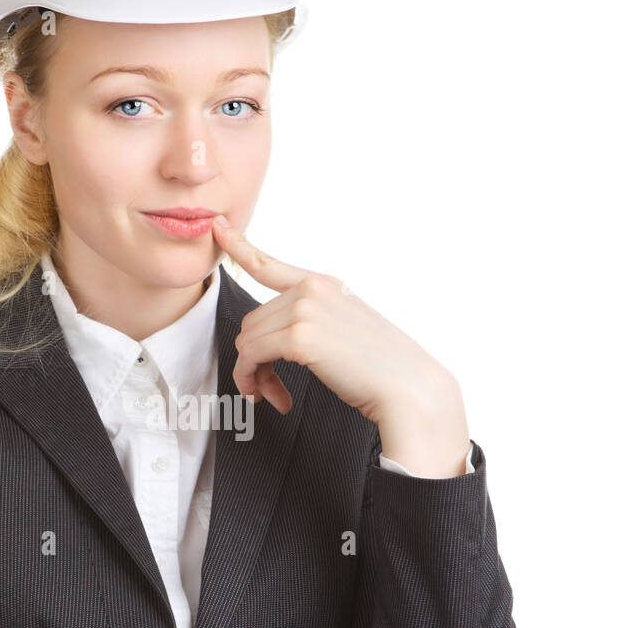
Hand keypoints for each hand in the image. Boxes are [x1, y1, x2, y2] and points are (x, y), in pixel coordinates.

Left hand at [212, 216, 469, 476]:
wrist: (409, 388)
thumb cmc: (381, 369)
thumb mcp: (346, 329)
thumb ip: (310, 321)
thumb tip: (266, 338)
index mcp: (325, 284)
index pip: (270, 264)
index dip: (240, 245)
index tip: (218, 228)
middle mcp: (313, 289)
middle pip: (252, 322)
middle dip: (255, 359)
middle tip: (269, 390)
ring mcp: (305, 309)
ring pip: (248, 341)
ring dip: (254, 375)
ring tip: (274, 397)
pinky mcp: (299, 336)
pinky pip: (250, 356)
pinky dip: (252, 380)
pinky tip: (272, 399)